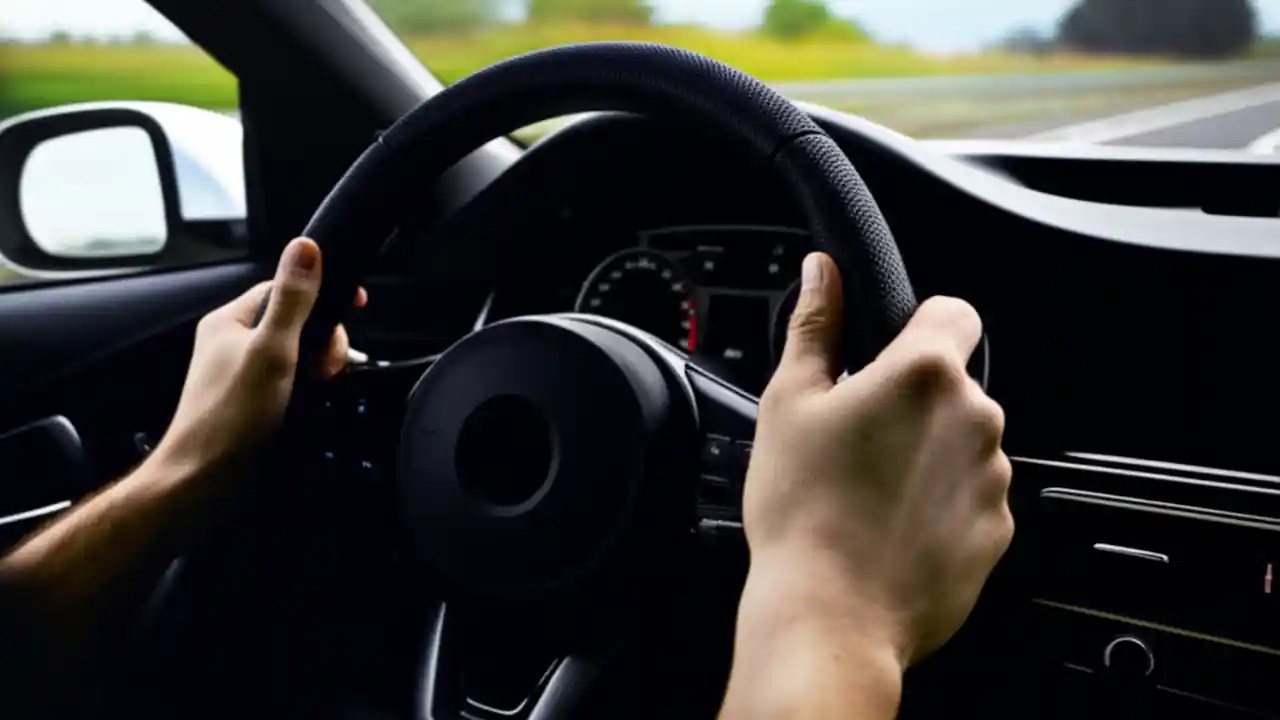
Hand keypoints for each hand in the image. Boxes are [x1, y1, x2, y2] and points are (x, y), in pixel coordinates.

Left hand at [155, 237, 366, 480]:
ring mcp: (241, 374)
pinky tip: (306, 403)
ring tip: (315, 388)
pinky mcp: (251, 402)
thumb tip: (305, 248)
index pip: (284, 289)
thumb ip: (292, 299)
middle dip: (321, 340)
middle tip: (323, 366)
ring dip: (315, 367)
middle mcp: (232, 344)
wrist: (204, 480)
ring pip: (296, 354)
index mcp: (229, 321)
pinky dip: (305, 389)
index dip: (319, 298)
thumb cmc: (229, 418)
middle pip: (296, 322)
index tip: (352, 306)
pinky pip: (290, 381)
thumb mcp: (272, 350)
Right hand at [742, 252, 1011, 666]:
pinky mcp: (997, 532)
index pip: (955, 312)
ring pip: (964, 444)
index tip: (888, 357)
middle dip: (915, 403)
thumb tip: (824, 274)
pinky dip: (940, 507)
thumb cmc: (803, 511)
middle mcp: (976, 419)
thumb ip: (816, 326)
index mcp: (925, 374)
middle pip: (955, 386)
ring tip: (869, 492)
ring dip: (929, 456)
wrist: (829, 615)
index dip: (921, 326)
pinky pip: (972, 499)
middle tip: (857, 439)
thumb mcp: (790, 403)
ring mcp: (993, 479)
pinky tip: (890, 528)